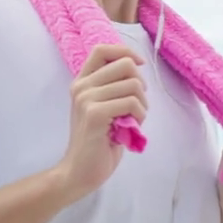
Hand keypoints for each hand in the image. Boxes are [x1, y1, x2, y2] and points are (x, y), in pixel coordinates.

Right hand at [53, 44, 147, 200]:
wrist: (80, 172)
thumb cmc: (98, 142)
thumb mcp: (104, 108)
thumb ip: (113, 88)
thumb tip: (136, 72)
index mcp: (82, 82)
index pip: (102, 49)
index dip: (126, 52)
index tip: (139, 66)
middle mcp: (81, 86)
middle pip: (125, 64)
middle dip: (140, 84)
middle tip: (136, 106)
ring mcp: (86, 99)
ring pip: (133, 85)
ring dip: (142, 105)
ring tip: (133, 121)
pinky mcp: (95, 114)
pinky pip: (131, 103)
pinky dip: (140, 115)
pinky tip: (131, 128)